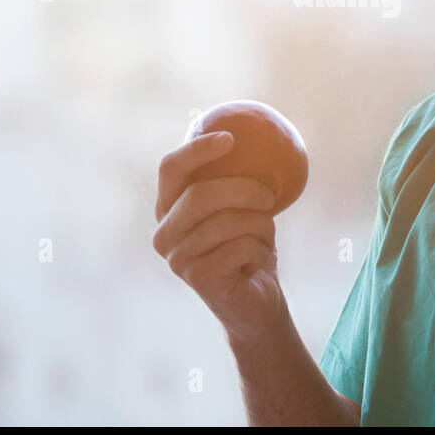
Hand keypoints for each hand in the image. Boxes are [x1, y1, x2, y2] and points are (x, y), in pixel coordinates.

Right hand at [153, 131, 286, 340]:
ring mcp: (177, 258)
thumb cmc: (248, 246)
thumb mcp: (244, 207)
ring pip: (228, 221)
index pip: (170, 169)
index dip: (196, 149)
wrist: (256, 302)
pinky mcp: (198, 278)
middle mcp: (164, 234)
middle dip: (243, 188)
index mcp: (168, 210)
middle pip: (200, 194)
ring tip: (264, 235)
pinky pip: (242, 246)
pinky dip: (261, 249)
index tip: (230, 137)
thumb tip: (257, 133)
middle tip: (270, 192)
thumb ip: (238, 178)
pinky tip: (257, 261)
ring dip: (260, 225)